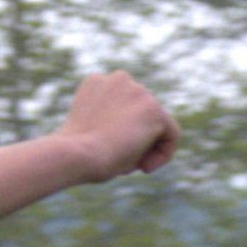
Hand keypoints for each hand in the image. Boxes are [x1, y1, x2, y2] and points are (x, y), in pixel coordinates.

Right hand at [59, 70, 177, 179]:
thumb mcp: (88, 130)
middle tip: (119, 162)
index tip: (110, 149)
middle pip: (140, 113)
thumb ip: (108, 122)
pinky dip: (162, 154)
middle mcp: (119, 79)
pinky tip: (144, 167)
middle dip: (134, 138)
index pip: (122, 105)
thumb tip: (130, 133)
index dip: (118, 130)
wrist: (76, 154)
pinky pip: (171, 134)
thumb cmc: (75, 152)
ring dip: (145, 147)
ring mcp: (139, 92)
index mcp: (97, 82)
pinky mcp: (154, 110)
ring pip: (155, 124)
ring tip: (127, 164)